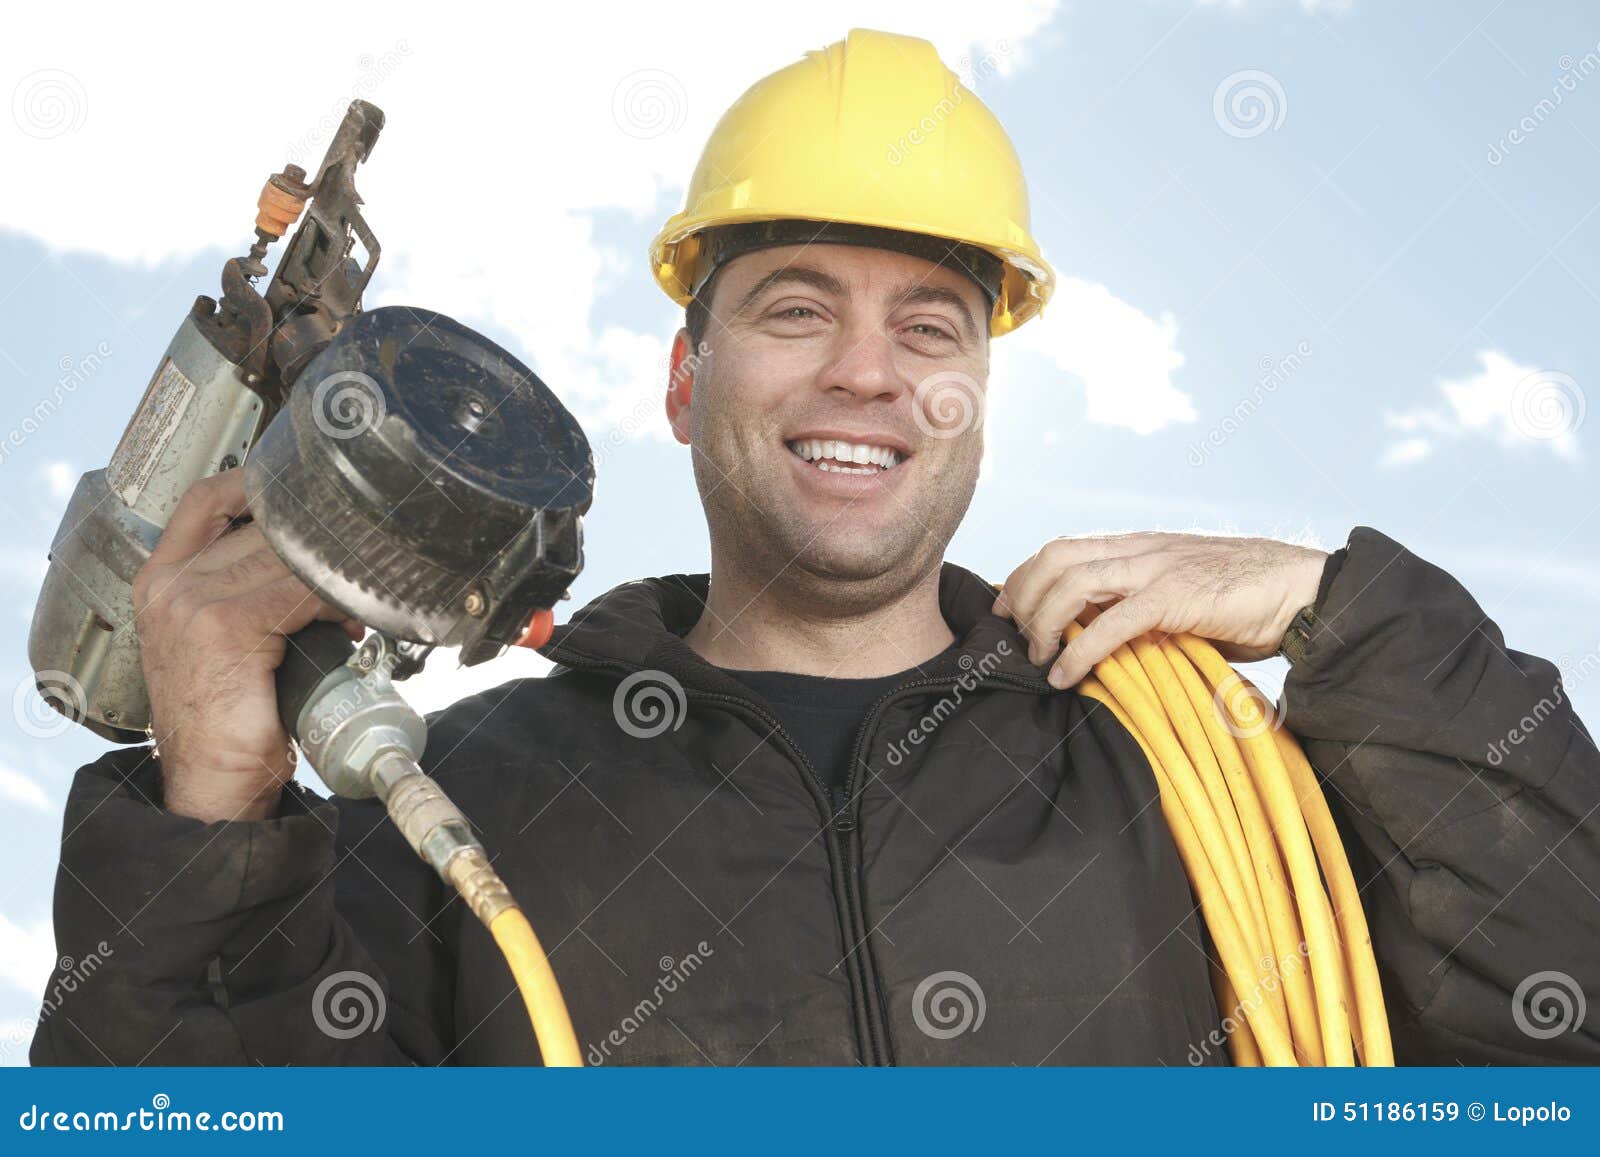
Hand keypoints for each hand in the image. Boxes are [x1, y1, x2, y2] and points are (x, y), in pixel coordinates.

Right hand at [131, 469, 361, 822]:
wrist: (212, 783)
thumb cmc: (230, 718)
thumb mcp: (229, 640)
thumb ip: (253, 591)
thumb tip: (321, 565)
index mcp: (162, 579)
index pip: (209, 500)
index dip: (260, 486)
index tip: (308, 494)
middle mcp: (170, 585)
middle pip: (260, 526)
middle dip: (315, 546)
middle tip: (355, 572)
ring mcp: (193, 603)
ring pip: (285, 558)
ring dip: (331, 576)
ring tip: (352, 608)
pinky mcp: (226, 627)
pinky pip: (298, 592)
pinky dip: (334, 601)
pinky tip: (349, 620)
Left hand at [991, 532, 1326, 689]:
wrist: (1302, 590)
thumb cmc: (1244, 600)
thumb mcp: (1181, 596)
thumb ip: (1141, 607)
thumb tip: (1106, 642)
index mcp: (1138, 545)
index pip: (1061, 548)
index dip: (1024, 576)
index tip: (1005, 609)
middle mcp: (1139, 549)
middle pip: (1054, 558)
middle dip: (1022, 596)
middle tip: (1013, 637)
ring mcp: (1155, 569)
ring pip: (1072, 583)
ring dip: (1043, 624)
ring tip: (1038, 659)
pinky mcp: (1174, 598)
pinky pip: (1110, 624)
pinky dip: (1079, 652)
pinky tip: (1064, 676)